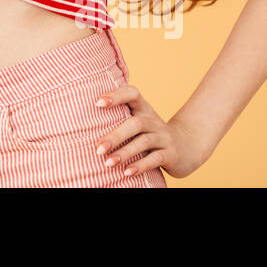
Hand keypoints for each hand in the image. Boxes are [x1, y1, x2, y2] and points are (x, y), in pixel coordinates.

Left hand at [93, 83, 209, 179]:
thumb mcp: (137, 120)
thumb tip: (80, 123)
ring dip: (124, 153)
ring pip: (144, 142)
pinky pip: (155, 159)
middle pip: (135, 123)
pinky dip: (140, 165)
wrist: (186, 146)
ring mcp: (163, 136)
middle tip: (97, 148)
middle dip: (115, 136)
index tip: (97, 103)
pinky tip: (126, 173)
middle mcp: (153, 120)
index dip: (115, 95)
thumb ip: (117, 117)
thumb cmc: (149, 132)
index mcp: (143, 108)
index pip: (131, 93)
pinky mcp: (170, 154)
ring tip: (107, 163)